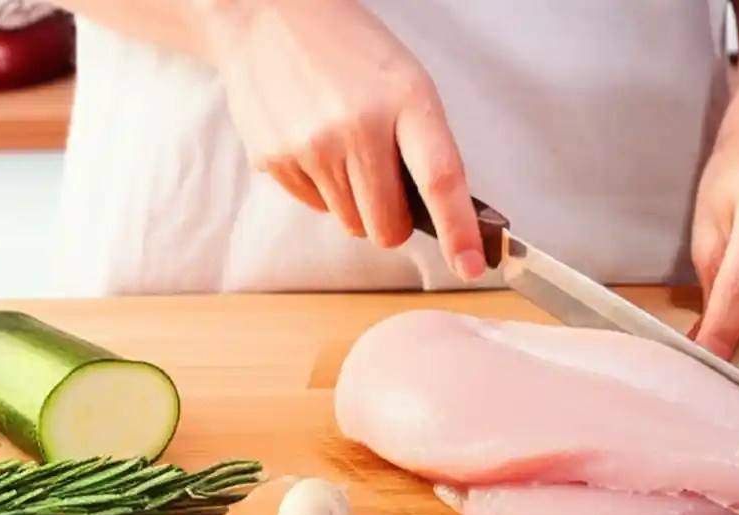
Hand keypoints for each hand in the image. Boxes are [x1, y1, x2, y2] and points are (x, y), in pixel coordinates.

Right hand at [198, 0, 485, 280]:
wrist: (267, 16)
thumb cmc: (350, 53)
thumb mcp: (407, 84)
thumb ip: (426, 147)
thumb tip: (442, 218)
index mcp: (406, 101)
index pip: (440, 179)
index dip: (459, 231)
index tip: (471, 266)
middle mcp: (357, 127)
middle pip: (387, 226)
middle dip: (393, 219)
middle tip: (385, 180)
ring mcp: (311, 146)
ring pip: (351, 224)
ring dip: (355, 202)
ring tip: (344, 147)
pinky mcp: (274, 159)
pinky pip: (315, 208)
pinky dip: (321, 189)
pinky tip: (314, 143)